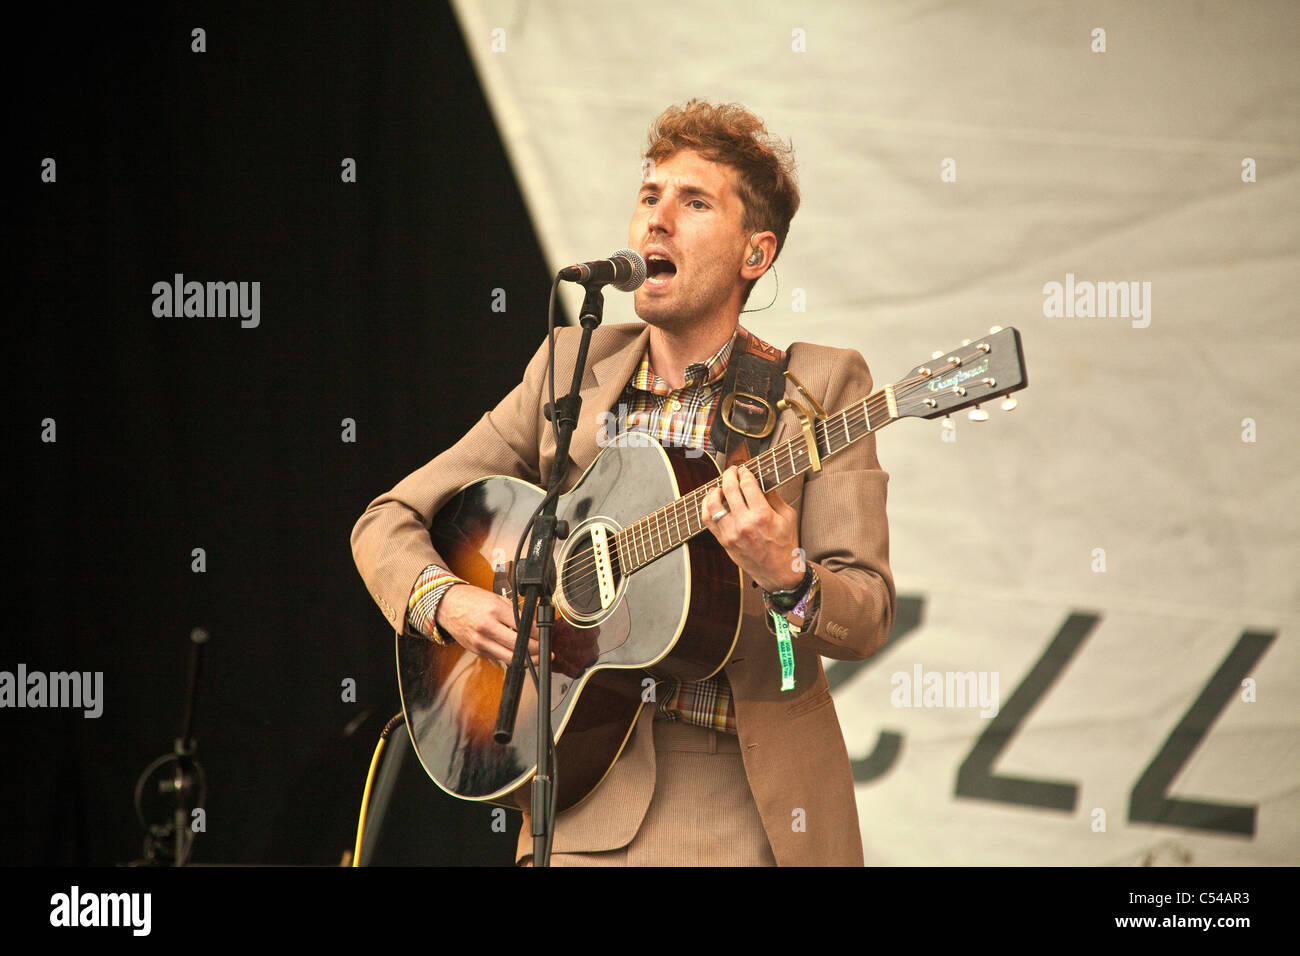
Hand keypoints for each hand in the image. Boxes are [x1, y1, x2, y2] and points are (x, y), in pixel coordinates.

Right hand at [435, 584, 540, 664]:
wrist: (447, 604)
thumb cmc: (472, 600)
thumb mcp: (496, 599)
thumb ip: (514, 613)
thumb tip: (532, 626)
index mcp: (495, 610)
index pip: (524, 627)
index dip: (537, 635)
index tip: (543, 636)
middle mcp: (488, 627)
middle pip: (519, 646)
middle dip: (535, 650)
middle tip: (544, 650)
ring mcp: (481, 641)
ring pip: (510, 657)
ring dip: (526, 660)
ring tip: (535, 657)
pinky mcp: (477, 650)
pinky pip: (498, 658)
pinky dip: (510, 657)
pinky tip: (517, 654)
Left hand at [700, 465, 803, 592]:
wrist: (778, 573)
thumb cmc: (785, 544)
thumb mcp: (788, 517)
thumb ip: (774, 496)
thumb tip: (761, 479)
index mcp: (762, 516)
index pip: (747, 484)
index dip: (744, 472)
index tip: (745, 469)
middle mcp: (744, 523)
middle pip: (729, 489)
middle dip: (729, 474)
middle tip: (732, 470)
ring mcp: (731, 533)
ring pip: (713, 503)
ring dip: (715, 489)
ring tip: (720, 486)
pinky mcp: (724, 541)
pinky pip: (707, 519)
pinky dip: (706, 506)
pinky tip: (713, 500)